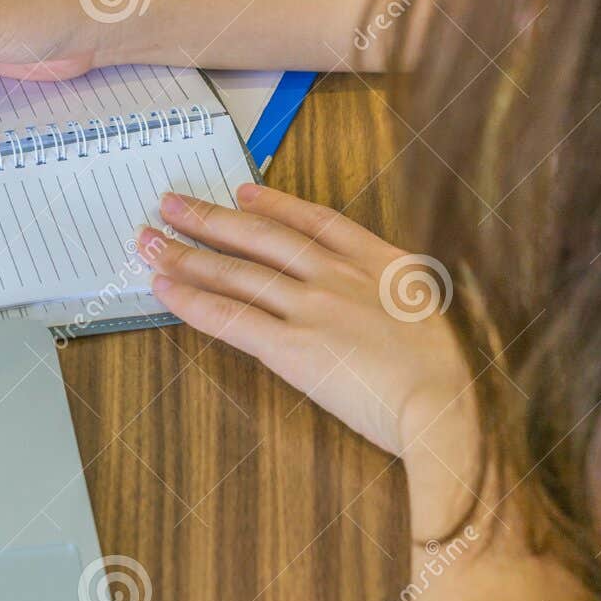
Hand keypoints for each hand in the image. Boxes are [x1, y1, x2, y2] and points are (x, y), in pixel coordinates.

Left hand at [138, 185, 477, 487]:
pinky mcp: (293, 348)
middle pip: (262, 237)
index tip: (243, 192)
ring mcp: (314, 308)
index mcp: (381, 263)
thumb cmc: (450, 376)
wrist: (447, 408)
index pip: (315, 221)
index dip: (274, 204)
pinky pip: (231, 316)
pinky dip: (192, 299)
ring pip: (237, 272)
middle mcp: (340, 276)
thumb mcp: (431, 316)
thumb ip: (394, 299)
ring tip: (150, 240)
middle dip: (211, 218)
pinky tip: (165, 287)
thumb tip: (368, 303)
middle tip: (172, 203)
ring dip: (187, 253)